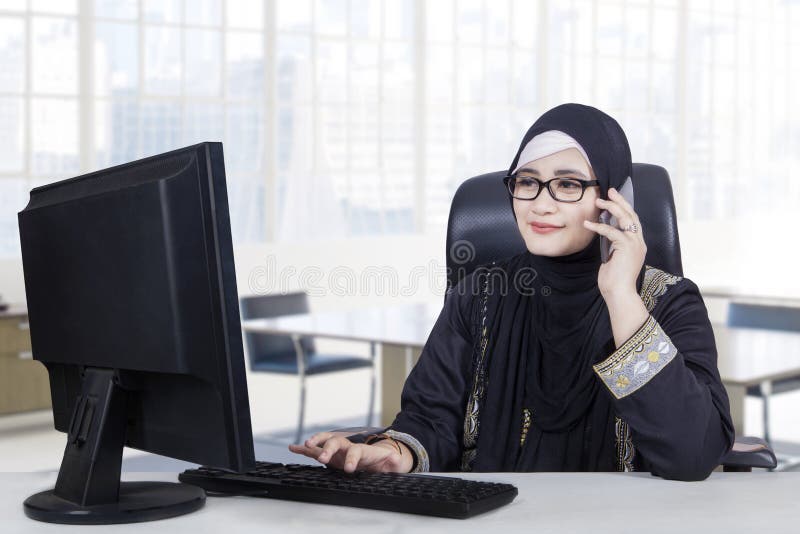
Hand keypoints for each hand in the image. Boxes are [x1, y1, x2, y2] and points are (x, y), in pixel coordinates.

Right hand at [288, 431, 411, 473]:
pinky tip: (293, 448)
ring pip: (325, 443)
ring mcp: (338, 450)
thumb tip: (396, 457)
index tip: (348, 468)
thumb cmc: (384, 460)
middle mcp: (348, 447)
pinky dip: (304, 450)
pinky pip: (316, 451)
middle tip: (322, 457)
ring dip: (315, 444)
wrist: (378, 457)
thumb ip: (393, 460)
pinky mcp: (331, 456)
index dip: (351, 458)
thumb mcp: (392, 462)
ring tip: (304, 445)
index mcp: (362, 450)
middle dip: (328, 448)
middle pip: (337, 442)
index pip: (356, 451)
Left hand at [583, 187, 646, 298]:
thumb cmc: (613, 279)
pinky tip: (588, 224)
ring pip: (625, 218)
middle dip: (621, 201)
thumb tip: (604, 232)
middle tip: (610, 191)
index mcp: (637, 244)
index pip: (633, 221)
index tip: (614, 198)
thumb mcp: (612, 257)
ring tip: (599, 202)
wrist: (619, 293)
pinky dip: (599, 226)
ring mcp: (635, 244)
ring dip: (611, 208)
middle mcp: (639, 242)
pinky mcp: (627, 247)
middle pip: (632, 215)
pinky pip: (612, 231)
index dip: (624, 208)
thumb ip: (612, 245)